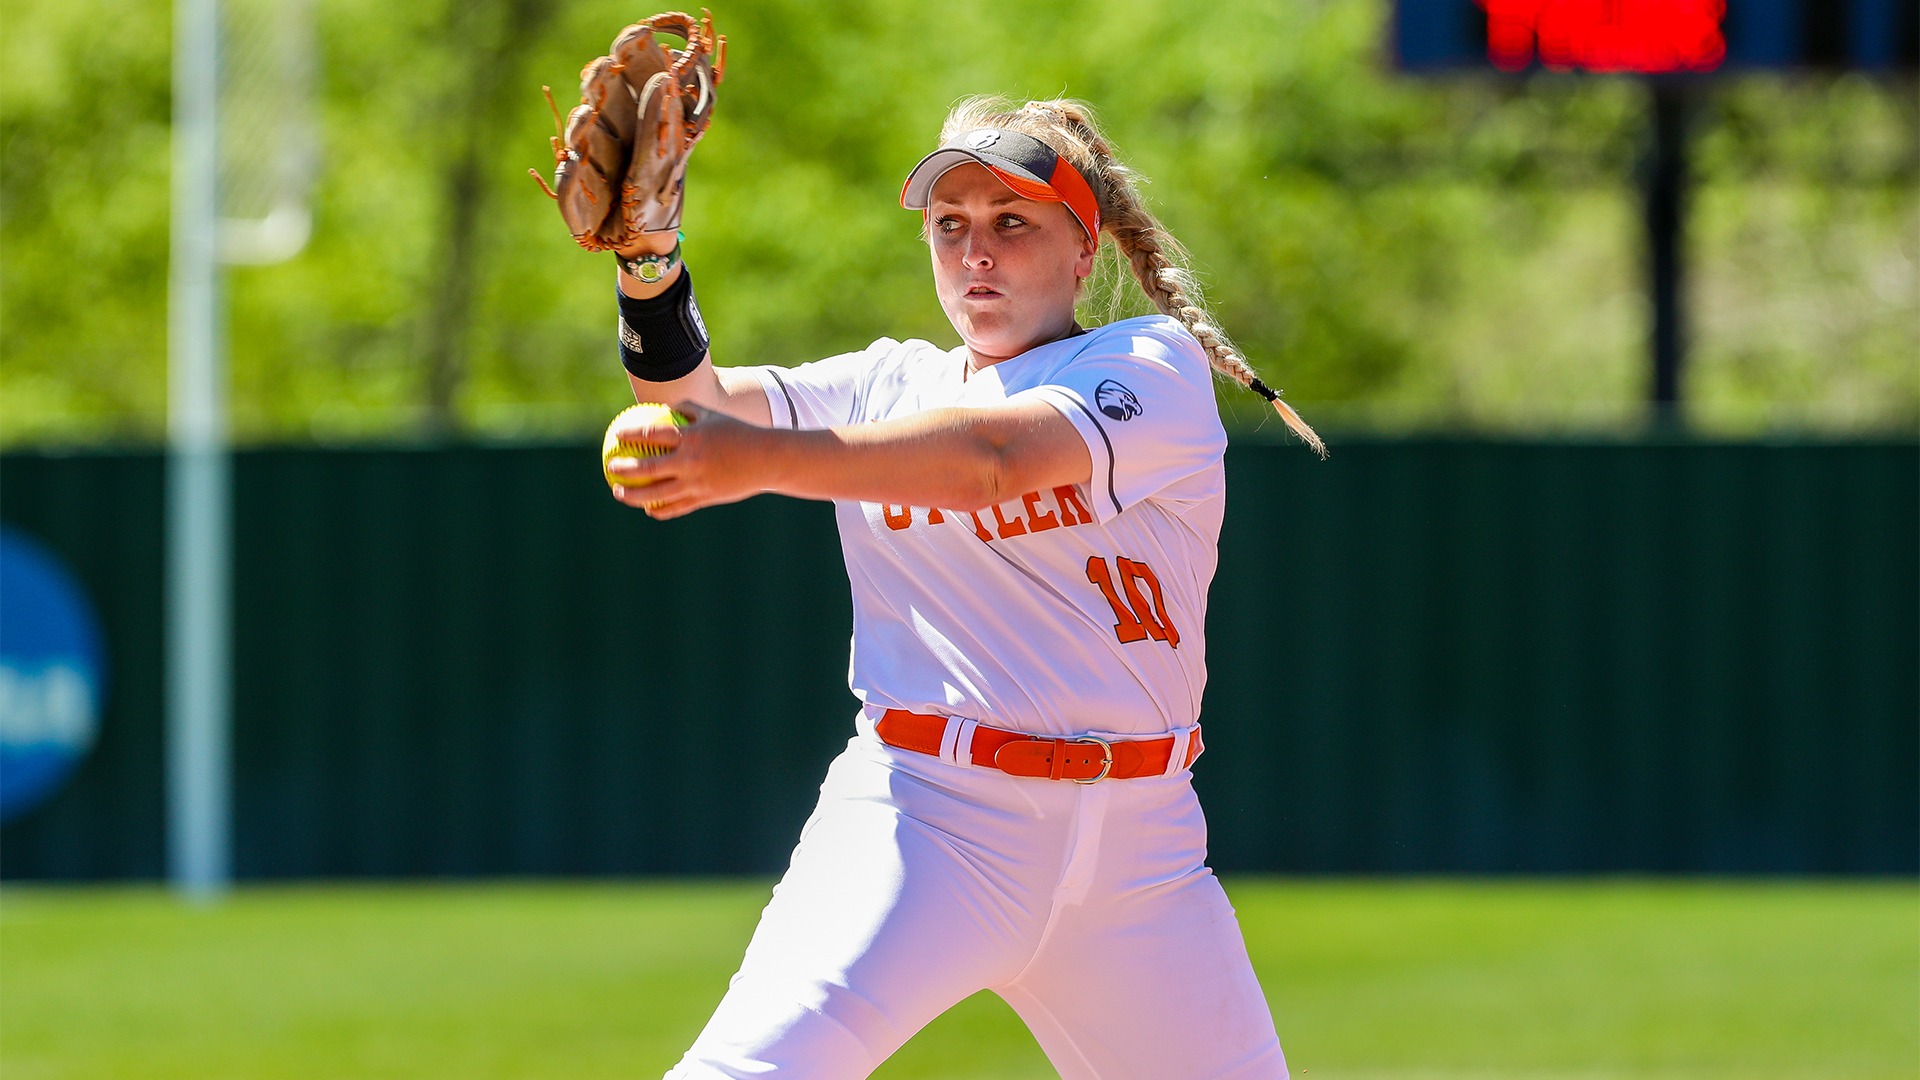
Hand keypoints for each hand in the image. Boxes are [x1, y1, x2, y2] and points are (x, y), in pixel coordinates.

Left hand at [605, 401, 771, 518]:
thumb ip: (689, 410)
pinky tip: (649, 509)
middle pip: (648, 468)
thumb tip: (664, 407)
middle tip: (610, 467)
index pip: (653, 435)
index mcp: (692, 438)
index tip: (618, 435)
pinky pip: (677, 507)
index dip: (631, 434)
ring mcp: (697, 483)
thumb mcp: (714, 416)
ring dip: (634, 495)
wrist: (766, 460)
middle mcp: (691, 462)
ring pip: (657, 493)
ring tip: (618, 492)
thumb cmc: (739, 434)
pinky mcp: (704, 498)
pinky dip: (660, 510)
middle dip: (625, 469)